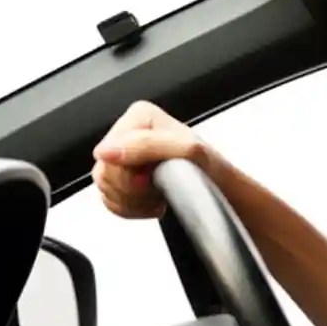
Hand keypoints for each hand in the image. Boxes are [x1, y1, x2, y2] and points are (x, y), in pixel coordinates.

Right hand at [91, 100, 226, 218]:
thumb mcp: (188, 152)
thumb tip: (106, 151)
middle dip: (132, 188)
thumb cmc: (210, 170)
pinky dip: (132, 209)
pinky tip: (153, 202)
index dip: (129, 172)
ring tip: (159, 194)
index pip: (110, 151)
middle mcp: (128, 134)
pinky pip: (109, 201)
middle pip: (104, 171)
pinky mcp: (123, 180)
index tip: (152, 178)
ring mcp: (123, 158)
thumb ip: (145, 145)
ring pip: (105, 188)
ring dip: (134, 200)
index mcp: (140, 116)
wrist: (222, 192)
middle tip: (158, 187)